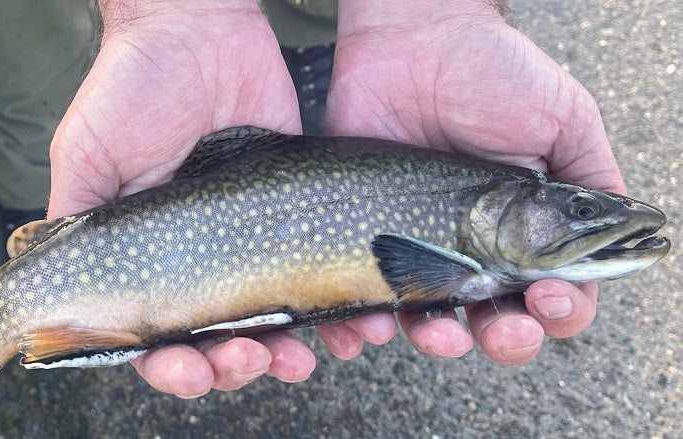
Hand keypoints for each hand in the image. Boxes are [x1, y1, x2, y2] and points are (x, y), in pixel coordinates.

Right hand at [47, 1, 314, 396]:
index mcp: (147, 257)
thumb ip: (74, 223)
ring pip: (270, 321)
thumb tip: (52, 297)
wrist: (199, 29)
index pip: (155, 336)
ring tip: (296, 361)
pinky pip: (316, 274)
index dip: (170, 366)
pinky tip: (348, 329)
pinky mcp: (294, 214)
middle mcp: (199, 258)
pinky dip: (332, 311)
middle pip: (216, 341)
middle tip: (247, 362)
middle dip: (230, 366)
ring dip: (281, 353)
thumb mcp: (86, 156)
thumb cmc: (130, 89)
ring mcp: (250, 240)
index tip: (187, 370)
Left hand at [323, 0, 623, 364]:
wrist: (411, 40)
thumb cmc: (493, 73)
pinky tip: (373, 324)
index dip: (559, 309)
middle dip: (505, 338)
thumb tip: (632, 240)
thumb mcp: (562, 120)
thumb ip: (591, 183)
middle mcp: (477, 248)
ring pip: (434, 320)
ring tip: (441, 333)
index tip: (547, 295)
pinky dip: (370, 322)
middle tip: (502, 329)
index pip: (553, 294)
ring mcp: (420, 247)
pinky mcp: (370, 238)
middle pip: (497, 320)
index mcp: (529, 231)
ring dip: (441, 341)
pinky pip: (369, 294)